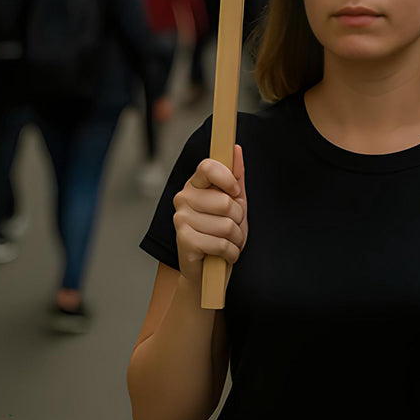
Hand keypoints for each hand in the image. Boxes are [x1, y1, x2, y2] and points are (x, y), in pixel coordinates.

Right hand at [173, 144, 247, 287]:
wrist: (208, 270)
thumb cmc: (221, 232)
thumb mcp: (234, 202)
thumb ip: (235, 176)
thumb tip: (236, 149)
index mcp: (195, 184)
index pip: (208, 166)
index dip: (227, 178)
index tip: (236, 192)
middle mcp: (183, 198)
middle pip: (225, 201)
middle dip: (238, 219)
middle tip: (233, 227)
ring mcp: (181, 219)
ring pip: (226, 225)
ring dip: (235, 239)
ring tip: (228, 242)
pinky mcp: (184, 240)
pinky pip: (220, 244)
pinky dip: (230, 252)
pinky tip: (224, 254)